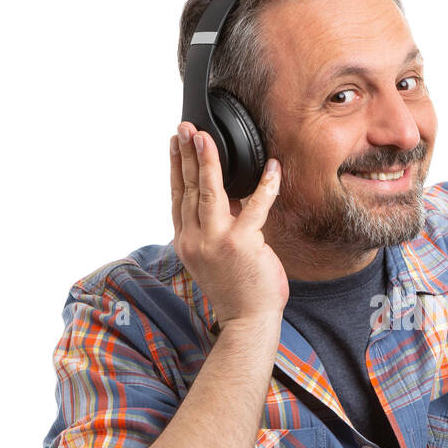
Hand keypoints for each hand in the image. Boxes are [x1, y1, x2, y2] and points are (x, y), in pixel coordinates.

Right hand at [171, 122, 287, 327]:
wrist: (247, 321)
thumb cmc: (236, 290)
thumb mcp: (213, 257)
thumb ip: (213, 228)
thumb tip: (225, 197)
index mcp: (186, 242)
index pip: (177, 197)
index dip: (176, 167)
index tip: (175, 143)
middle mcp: (195, 240)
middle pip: (189, 188)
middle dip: (187, 154)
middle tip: (185, 127)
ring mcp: (216, 242)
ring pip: (209, 192)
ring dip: (208, 160)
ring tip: (206, 136)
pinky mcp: (242, 244)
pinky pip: (255, 206)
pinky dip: (266, 184)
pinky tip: (272, 167)